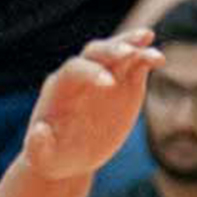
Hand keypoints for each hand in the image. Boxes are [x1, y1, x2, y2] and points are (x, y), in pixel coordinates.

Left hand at [22, 30, 163, 180]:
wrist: (70, 156)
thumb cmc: (52, 157)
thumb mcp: (42, 158)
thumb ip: (37, 146)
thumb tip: (39, 132)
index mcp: (59, 89)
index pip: (74, 70)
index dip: (90, 73)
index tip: (108, 85)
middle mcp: (82, 76)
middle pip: (95, 52)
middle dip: (111, 50)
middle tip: (129, 53)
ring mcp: (105, 75)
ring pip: (118, 51)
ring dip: (132, 43)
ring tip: (148, 39)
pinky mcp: (124, 83)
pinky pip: (135, 65)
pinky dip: (146, 59)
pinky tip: (159, 59)